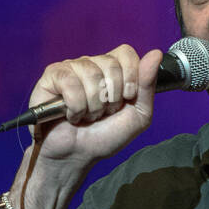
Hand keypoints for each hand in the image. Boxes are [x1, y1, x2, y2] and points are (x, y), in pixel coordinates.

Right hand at [27, 45, 163, 167]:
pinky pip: (70, 82)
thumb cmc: (106, 135)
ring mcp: (71, 68)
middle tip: (104, 112)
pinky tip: (71, 114)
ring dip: (93, 106)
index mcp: (113, 69)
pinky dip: (75, 106)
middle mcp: (92, 64)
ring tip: (88, 116)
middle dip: (113, 98)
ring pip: (91, 75)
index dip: (130, 77)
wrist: (78, 155)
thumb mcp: (138, 115)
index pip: (126, 53)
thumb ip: (148, 85)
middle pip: (111, 65)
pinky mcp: (52, 76)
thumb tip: (156, 54)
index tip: (127, 99)